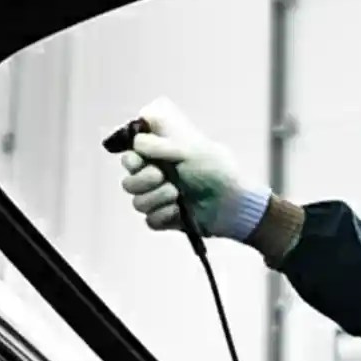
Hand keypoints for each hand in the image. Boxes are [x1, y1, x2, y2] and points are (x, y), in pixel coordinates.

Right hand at [118, 97, 268, 240]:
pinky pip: (150, 220)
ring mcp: (159, 199)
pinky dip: (165, 214)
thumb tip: (137, 140)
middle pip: (128, 181)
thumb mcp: (190, 149)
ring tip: (178, 194)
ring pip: (137, 202)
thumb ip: (160, 143)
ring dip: (157, 197)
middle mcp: (156, 176)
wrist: (232, 202)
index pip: (130, 155)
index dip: (131, 158)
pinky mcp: (164, 218)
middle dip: (144, 179)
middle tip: (162, 176)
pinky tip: (180, 211)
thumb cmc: (216, 170)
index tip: (141, 159)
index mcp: (161, 155)